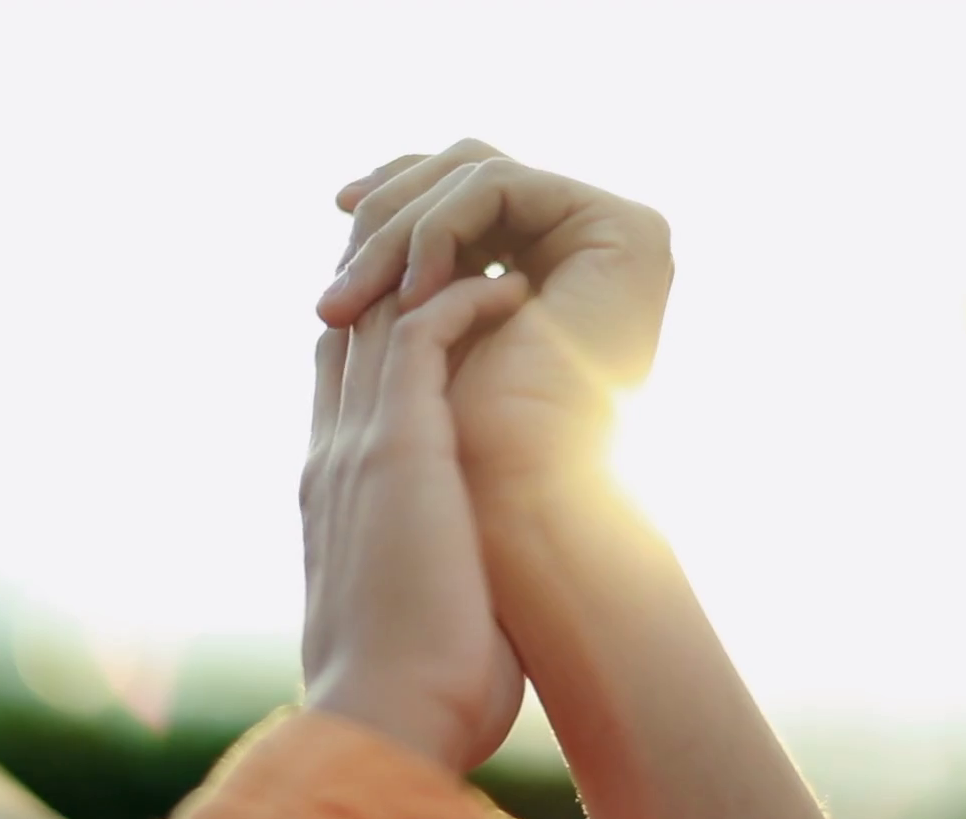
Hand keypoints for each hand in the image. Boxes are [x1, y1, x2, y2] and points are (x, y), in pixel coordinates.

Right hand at [299, 278, 531, 771]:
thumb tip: (494, 589)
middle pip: (351, 326)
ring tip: (504, 250)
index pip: (344, 383)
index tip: (449, 313)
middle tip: (475, 252)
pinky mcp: (395, 445)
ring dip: (439, 271)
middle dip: (405, 279)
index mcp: (333, 496)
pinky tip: (519, 293)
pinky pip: (422, 327)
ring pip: (379, 309)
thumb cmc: (421, 697)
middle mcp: (332, 456)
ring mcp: (355, 445)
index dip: (384, 334)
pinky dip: (467, 296)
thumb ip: (440, 575)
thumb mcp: (424, 618)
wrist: (386, 725)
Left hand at [317, 140, 673, 490]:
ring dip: (398, 232)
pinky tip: (413, 293)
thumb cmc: (463, 449)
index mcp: (556, 263)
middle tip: (335, 289)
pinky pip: (501, 185)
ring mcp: (618, 238)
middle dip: (387, 214)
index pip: (463, 193)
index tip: (337, 211)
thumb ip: (400, 263)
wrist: (516, 503)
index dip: (395, 195)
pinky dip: (439, 228)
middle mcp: (592, 245)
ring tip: (357, 302)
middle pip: (466, 169)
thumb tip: (346, 195)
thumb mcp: (415, 332)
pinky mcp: (629, 233)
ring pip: (474, 171)